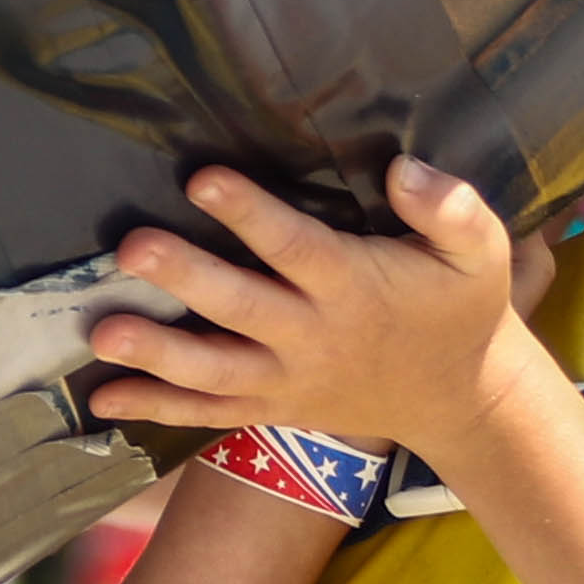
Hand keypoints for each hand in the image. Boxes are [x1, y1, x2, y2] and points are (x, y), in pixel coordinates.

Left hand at [84, 156, 548, 463]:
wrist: (460, 398)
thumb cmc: (460, 308)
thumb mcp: (480, 254)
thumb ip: (452, 209)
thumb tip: (405, 170)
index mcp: (354, 287)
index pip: (297, 248)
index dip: (250, 214)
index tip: (203, 181)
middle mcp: (313, 336)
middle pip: (241, 307)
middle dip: (185, 277)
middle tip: (131, 249)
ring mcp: (287, 379)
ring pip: (214, 370)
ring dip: (156, 351)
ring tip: (102, 330)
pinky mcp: (272, 405)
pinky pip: (209, 412)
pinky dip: (155, 408)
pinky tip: (102, 398)